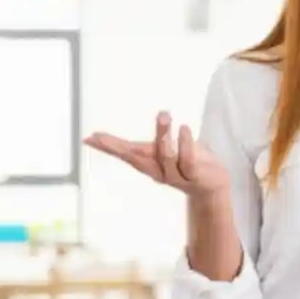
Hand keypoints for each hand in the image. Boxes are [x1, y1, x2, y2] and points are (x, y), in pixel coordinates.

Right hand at [83, 111, 229, 197]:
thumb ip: (147, 142)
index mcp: (148, 163)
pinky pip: (187, 160)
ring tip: (164, 114)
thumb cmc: (185, 162)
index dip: (106, 146)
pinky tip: (184, 128)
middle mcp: (156, 170)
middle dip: (115, 148)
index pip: (123, 153)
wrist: (211, 184)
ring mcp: (174, 175)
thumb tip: (127, 137)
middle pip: (134, 159)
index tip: (88, 138)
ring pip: (166, 156)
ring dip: (163, 134)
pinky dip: (185, 144)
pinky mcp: (193, 175)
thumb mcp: (162, 151)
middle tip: (99, 135)